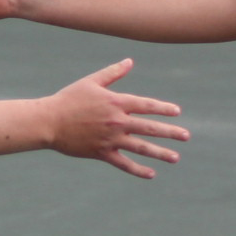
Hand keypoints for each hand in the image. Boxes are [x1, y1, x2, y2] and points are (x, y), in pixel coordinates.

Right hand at [47, 59, 188, 178]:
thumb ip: (113, 73)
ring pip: (141, 147)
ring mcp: (110, 139)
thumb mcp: (91, 82)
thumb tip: (130, 61)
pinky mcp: (102, 153)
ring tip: (176, 157)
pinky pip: (123, 163)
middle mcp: (117, 121)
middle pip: (149, 127)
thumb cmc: (68, 99)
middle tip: (186, 136)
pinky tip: (151, 174)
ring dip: (160, 153)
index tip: (177, 112)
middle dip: (170, 132)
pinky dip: (138, 170)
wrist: (48, 121)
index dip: (163, 108)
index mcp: (116, 102)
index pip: (146, 105)